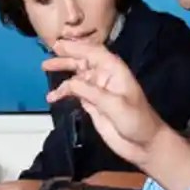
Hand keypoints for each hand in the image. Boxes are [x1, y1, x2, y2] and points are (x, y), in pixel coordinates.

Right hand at [43, 39, 167, 166]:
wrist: (144, 145)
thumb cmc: (137, 121)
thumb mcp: (115, 105)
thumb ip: (91, 92)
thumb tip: (69, 83)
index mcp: (114, 70)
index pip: (93, 52)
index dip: (76, 46)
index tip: (59, 44)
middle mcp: (104, 76)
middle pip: (83, 61)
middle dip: (66, 56)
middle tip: (49, 53)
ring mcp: (97, 90)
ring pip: (76, 75)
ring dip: (62, 72)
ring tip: (45, 69)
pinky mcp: (92, 103)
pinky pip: (74, 92)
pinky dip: (62, 92)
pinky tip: (53, 97)